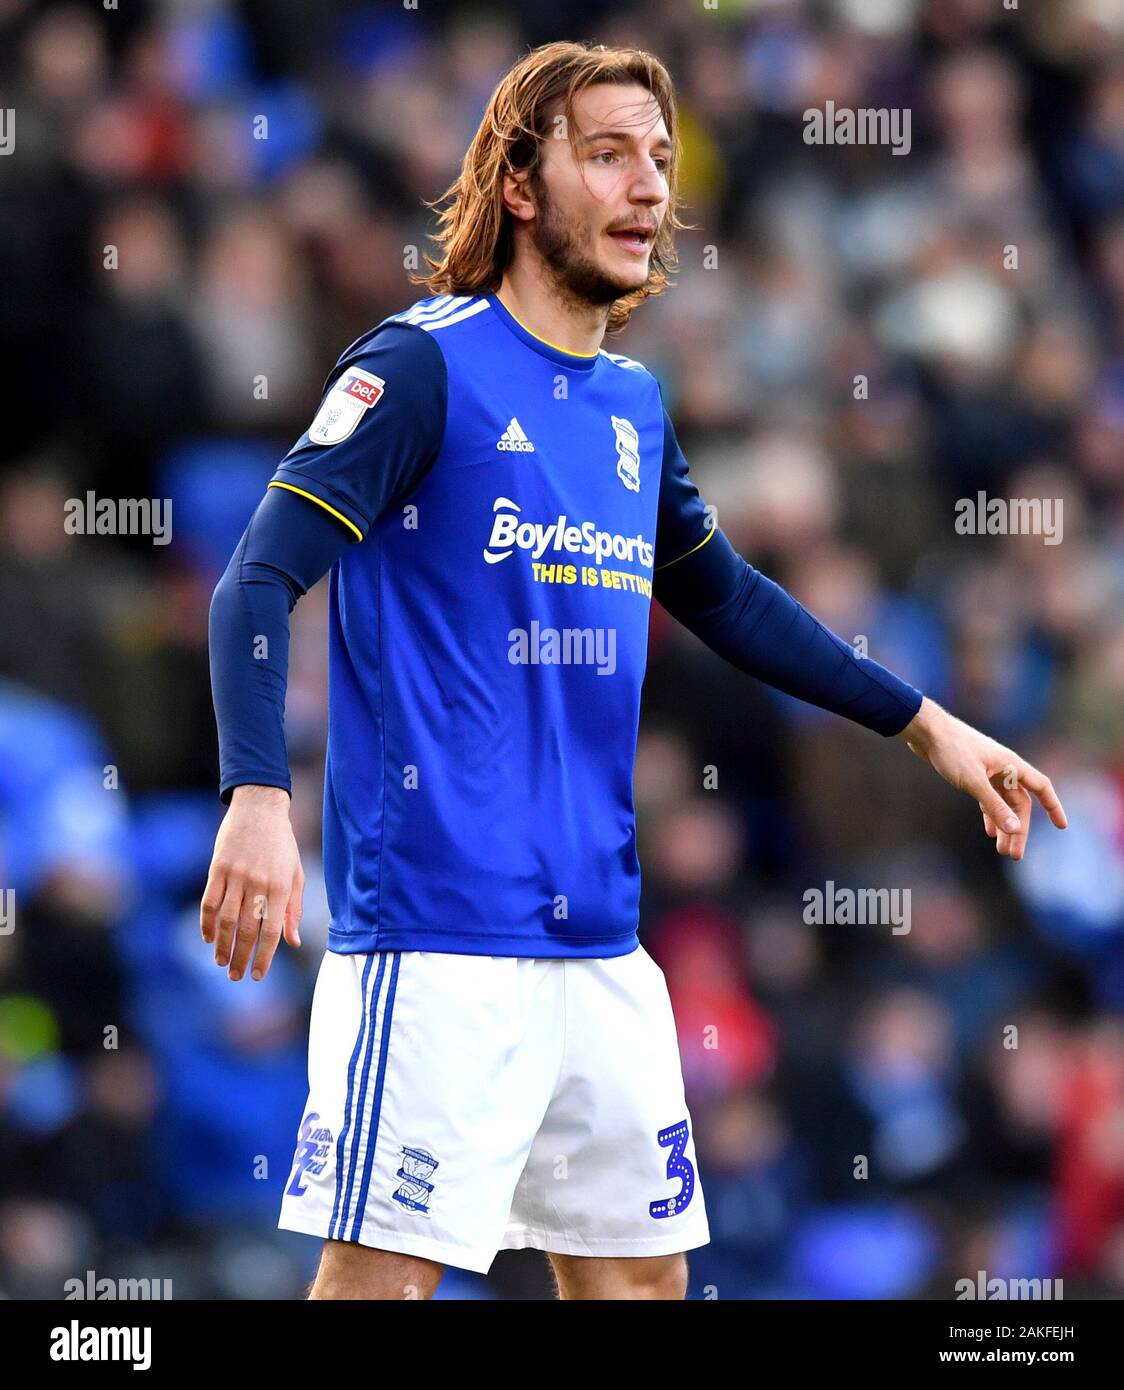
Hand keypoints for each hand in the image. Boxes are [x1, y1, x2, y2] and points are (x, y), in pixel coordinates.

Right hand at [200, 785, 304, 980]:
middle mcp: (257, 883)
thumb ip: (294, 909)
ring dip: (221, 945)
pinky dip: (206, 922)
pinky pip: (209, 901)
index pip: (271, 930)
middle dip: (240, 957)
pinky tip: (208, 937)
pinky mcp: (217, 868)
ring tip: (221, 962)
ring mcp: (235, 875)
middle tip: (236, 976)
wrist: (260, 807)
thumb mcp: (296, 874)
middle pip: (246, 929)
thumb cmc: (282, 844)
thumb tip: (293, 942)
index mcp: (280, 887)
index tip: (257, 975)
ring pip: (225, 919)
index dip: (264, 956)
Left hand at [900, 697, 1066, 860]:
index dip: (1053, 806)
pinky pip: (989, 799)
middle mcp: (1004, 769)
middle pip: (1020, 804)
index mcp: (1011, 765)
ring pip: (1004, 804)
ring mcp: (989, 772)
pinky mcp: (974, 775)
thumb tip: (1016, 830)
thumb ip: (995, 807)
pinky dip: (991, 814)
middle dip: (1019, 829)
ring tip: (1002, 850)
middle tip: (1014, 855)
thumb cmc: (952, 751)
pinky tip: (990, 831)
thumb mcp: (974, 782)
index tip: (1062, 826)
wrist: (927, 732)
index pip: (1041, 787)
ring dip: (1004, 825)